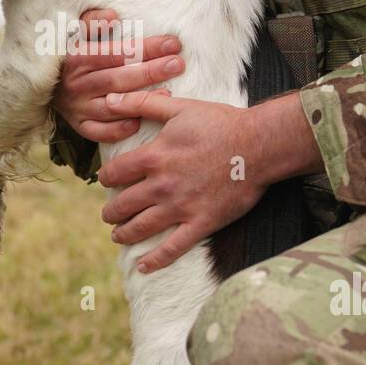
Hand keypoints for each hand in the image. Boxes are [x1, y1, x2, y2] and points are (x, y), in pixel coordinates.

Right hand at [52, 8, 185, 142]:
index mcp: (77, 58)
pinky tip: (139, 122)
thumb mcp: (75, 31)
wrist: (46, 82)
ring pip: (112, 106)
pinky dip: (117, 130)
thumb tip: (112, 16)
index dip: (145, 48)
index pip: (116, 52)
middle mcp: (77, 84)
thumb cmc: (69, 53)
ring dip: (140, 101)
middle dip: (150, 71)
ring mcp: (77, 107)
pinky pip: (99, 132)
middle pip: (118, 78)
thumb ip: (93, 21)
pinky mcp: (78, 125)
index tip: (172, 43)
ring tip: (168, 94)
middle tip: (177, 65)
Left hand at [97, 91, 322, 272]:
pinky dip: (155, 260)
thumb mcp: (179, 108)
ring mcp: (181, 207)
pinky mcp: (201, 223)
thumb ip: (141, 104)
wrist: (259, 145)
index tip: (107, 182)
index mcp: (154, 157)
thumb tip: (109, 98)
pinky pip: (173, 247)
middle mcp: (162, 185)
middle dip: (111, 212)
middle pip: (122, 205)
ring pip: (141, 228)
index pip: (114, 174)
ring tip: (118, 236)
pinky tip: (143, 266)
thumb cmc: (220, 123)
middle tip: (109, 215)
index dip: (106, 179)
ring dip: (124, 234)